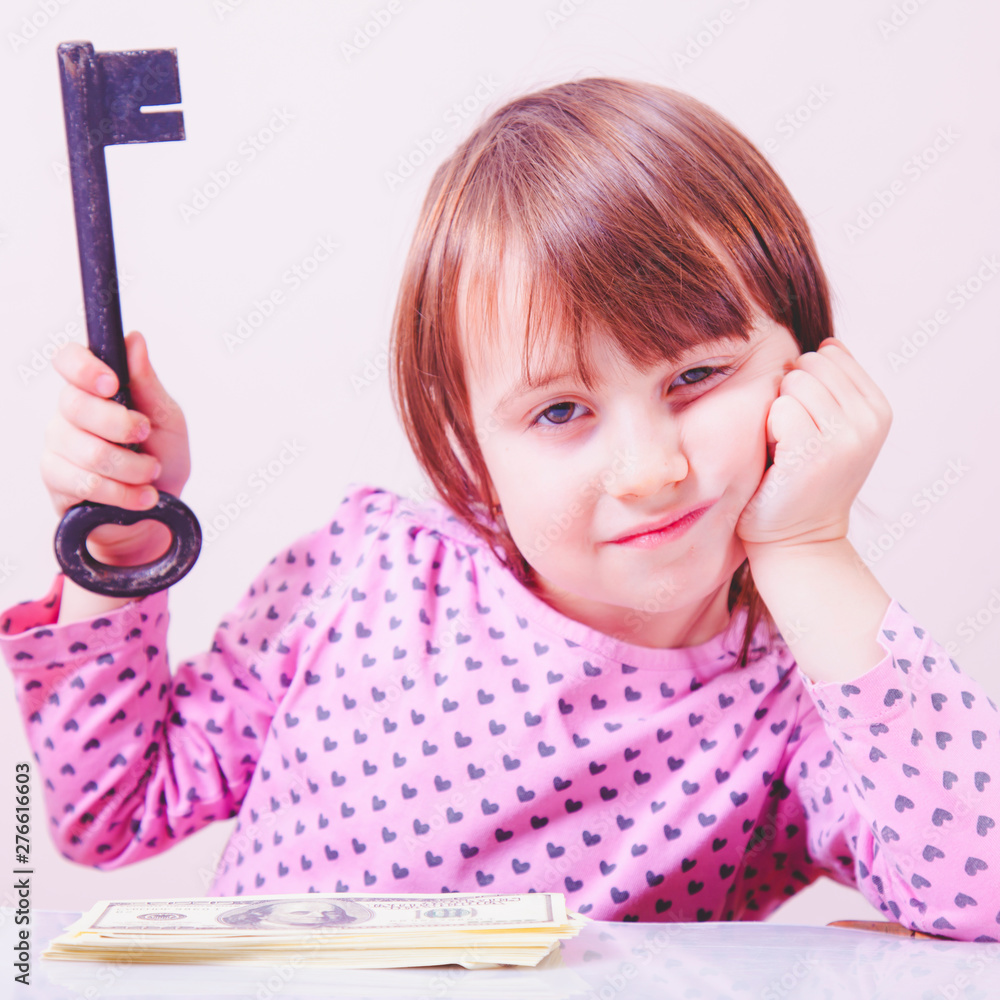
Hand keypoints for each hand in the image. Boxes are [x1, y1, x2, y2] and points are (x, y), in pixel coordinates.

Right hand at [41, 330, 191, 565]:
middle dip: (122, 426)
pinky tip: (141, 496)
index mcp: (94, 390)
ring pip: (86, 450)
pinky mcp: (57, 481)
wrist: (159, 511)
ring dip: (132, 467)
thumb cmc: (163, 458)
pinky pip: (84, 482)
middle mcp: (69, 414)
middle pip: (75, 405)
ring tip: (151, 475)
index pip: (68, 359)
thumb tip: (134, 339)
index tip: (112, 384)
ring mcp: (58, 447)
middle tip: (146, 438)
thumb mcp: (167, 419)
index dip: (84, 368)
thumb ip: (148, 383)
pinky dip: (123, 492)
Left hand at [736, 338, 891, 549]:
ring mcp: (846, 436)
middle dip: (789, 395)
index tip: (807, 423)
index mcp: (878, 408)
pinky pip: (779, 408)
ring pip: (793, 382)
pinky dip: (769, 430)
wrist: (796, 539)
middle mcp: (869, 420)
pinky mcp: (814, 452)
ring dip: (777, 413)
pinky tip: (777, 459)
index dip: (804, 384)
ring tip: (786, 449)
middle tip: (792, 439)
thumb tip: (827, 342)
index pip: (829, 353)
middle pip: (808, 364)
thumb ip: (833, 384)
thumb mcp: (832, 426)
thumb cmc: (801, 480)